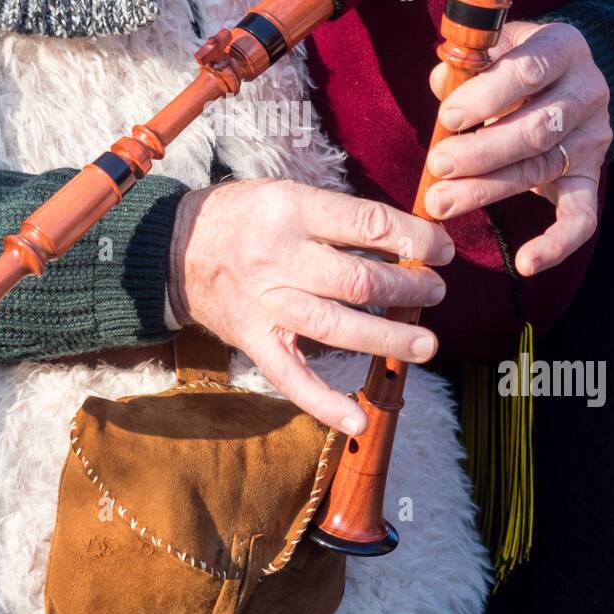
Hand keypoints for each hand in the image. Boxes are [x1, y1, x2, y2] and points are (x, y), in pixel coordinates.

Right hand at [167, 179, 454, 434]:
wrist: (173, 250)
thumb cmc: (242, 217)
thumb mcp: (287, 194)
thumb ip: (339, 215)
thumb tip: (406, 239)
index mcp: (291, 210)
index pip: (367, 222)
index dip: (414, 237)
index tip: (441, 249)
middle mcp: (278, 257)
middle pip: (358, 279)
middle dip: (408, 286)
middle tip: (436, 290)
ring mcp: (265, 304)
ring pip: (336, 327)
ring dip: (387, 338)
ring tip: (425, 344)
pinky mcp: (253, 340)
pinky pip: (290, 378)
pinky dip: (324, 403)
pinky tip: (358, 419)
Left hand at [425, 21, 611, 276]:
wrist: (561, 77)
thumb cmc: (510, 62)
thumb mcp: (493, 48)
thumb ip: (467, 63)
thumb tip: (444, 81)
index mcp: (564, 47)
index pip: (530, 71)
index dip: (487, 96)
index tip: (448, 117)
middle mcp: (588, 90)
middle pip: (536, 128)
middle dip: (481, 151)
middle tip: (437, 166)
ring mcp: (594, 137)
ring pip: (541, 168)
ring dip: (486, 189)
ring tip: (441, 202)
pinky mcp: (590, 176)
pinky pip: (582, 217)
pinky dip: (556, 244)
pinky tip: (525, 264)